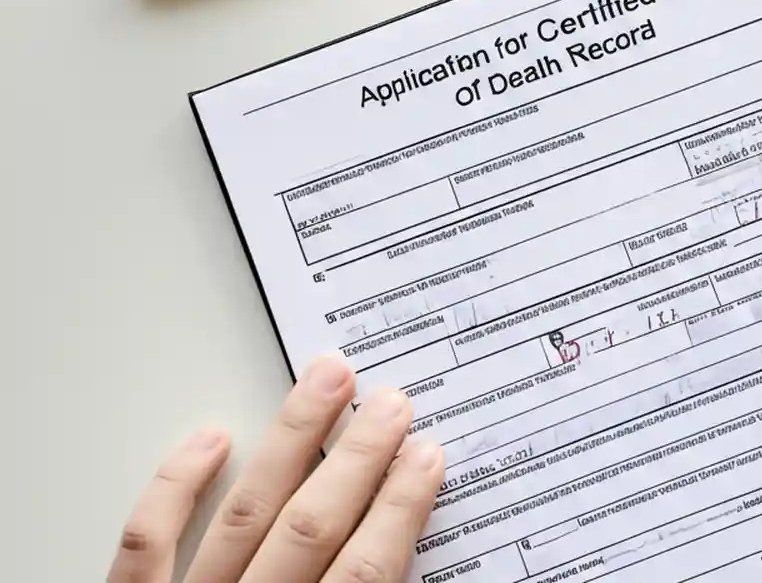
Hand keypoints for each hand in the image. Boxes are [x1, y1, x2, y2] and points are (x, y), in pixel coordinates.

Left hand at [108, 357, 443, 582]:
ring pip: (244, 513)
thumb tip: (407, 548)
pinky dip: (177, 487)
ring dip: (292, 441)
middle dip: (359, 457)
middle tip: (390, 403)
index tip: (425, 457)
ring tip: (324, 384)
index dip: (400, 507)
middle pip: (311, 526)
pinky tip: (211, 440)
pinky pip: (148, 541)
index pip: (366, 571)